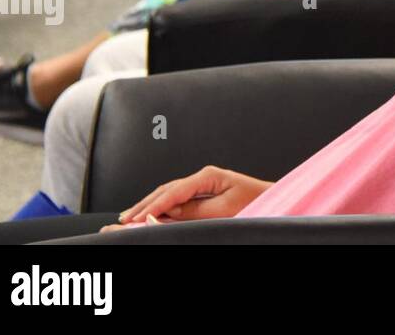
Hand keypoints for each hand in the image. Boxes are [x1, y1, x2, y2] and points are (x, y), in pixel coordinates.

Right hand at [117, 165, 271, 223]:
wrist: (270, 198)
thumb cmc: (254, 201)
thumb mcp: (225, 207)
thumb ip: (196, 209)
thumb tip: (170, 211)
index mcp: (208, 175)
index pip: (174, 191)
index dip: (153, 205)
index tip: (137, 217)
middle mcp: (203, 176)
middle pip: (166, 189)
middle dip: (144, 203)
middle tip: (124, 218)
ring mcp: (202, 182)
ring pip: (168, 193)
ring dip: (148, 203)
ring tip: (129, 215)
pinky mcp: (203, 191)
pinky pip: (176, 198)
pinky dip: (160, 205)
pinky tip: (149, 211)